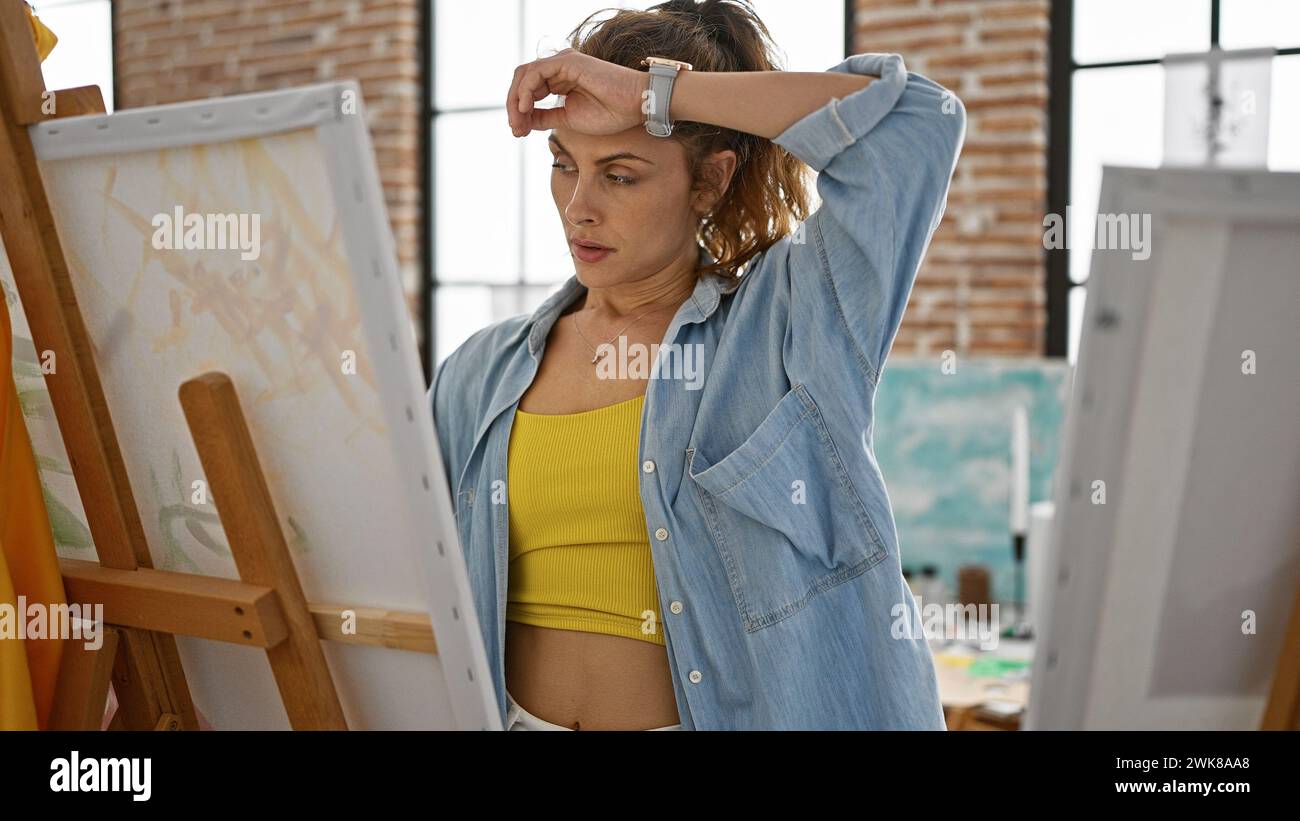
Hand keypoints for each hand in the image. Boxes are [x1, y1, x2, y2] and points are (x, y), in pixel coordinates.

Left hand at [506, 48, 645, 136]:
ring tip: (518, 122)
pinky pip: (536, 72)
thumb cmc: (610, 113)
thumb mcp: (568, 119)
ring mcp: (562, 62)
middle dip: (514, 106)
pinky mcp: (566, 61)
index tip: (518, 133)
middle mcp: (559, 68)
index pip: (529, 90)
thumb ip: (546, 118)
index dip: (519, 111)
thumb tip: (524, 121)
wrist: (634, 105)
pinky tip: (525, 108)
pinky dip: (526, 90)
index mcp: (560, 80)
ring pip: (525, 75)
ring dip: (516, 100)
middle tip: (515, 129)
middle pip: (523, 81)